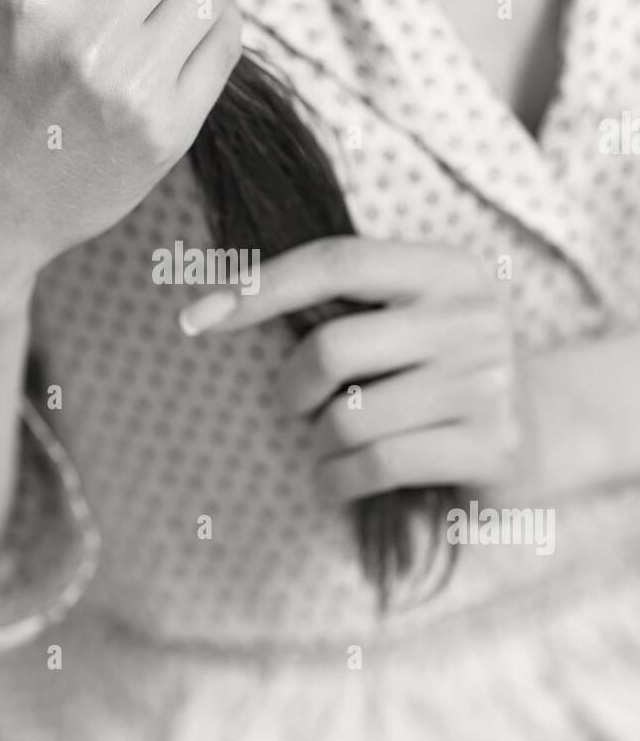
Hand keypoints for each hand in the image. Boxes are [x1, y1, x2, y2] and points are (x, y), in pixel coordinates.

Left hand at [181, 237, 523, 502]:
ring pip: (348, 418)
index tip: (198, 316)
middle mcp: (473, 316)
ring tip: (335, 444)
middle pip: (333, 347)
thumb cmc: (439, 371)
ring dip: (320, 442)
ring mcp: (488, 381)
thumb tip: (222, 301)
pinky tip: (340, 479)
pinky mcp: (491, 444)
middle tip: (296, 405)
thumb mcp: (411, 317)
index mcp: (446, 268)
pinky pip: (375, 465)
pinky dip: (337, 480)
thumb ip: (345, 303)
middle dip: (292, 388)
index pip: (337, 260)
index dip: (260, 287)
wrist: (542, 431)